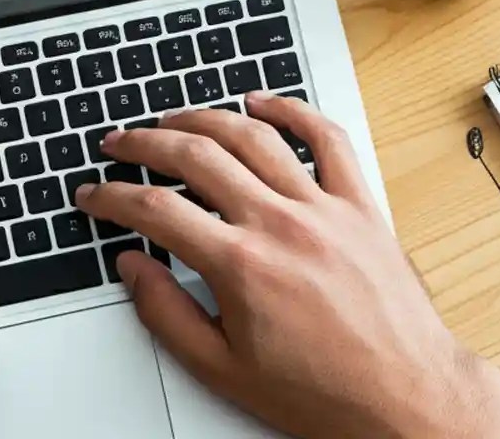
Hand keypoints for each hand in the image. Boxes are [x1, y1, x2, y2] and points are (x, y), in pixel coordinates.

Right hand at [77, 93, 499, 438]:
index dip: (113, 197)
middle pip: (197, 156)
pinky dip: (293, 111)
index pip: (156, 210)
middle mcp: (280, 225)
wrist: (404, 396)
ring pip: (254, 137)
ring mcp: (324, 208)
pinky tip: (264, 103)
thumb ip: (167, 314)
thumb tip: (133, 268)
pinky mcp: (360, 205)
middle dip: (145, 143)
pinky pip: (327, 139)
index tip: (95, 195)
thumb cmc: (323, 391)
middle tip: (120, 143)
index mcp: (241, 266)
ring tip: (174, 118)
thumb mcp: (224, 370)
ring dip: (205, 117)